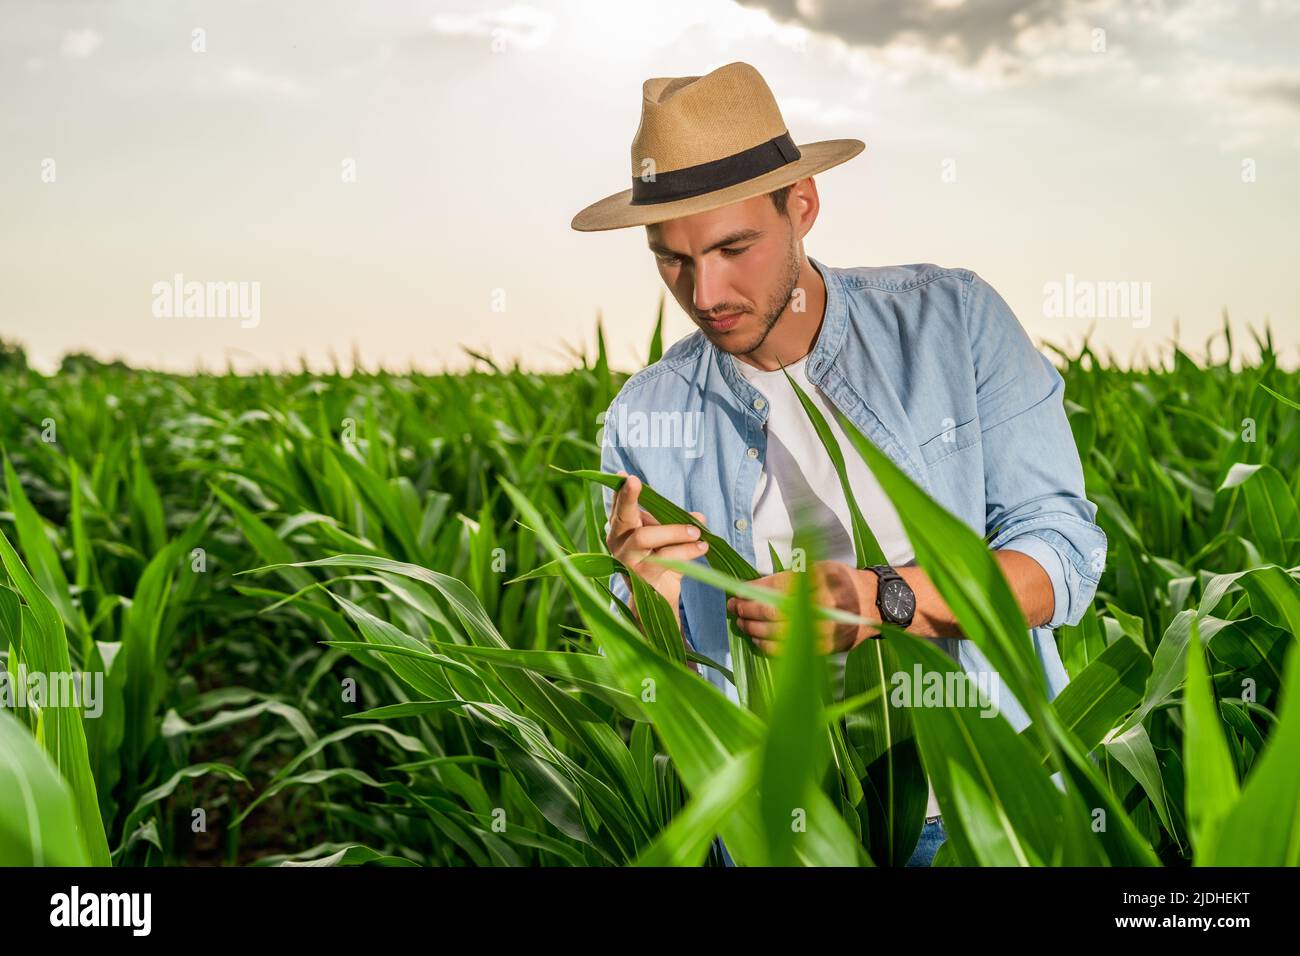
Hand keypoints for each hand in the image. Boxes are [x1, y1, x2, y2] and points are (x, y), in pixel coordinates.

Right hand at [606, 471, 708, 619]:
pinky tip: (701, 547)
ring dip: (675, 531)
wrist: (657, 603)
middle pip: (623, 517)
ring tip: (698, 532)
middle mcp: (619, 544)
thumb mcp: (670, 540)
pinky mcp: (642, 576)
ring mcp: (628, 561)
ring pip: (646, 536)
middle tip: (634, 481)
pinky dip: (687, 551)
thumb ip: (680, 525)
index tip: (624, 475)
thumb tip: (699, 518)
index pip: (621, 507)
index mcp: (622, 531)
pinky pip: (665, 557)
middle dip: (629, 498)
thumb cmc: (661, 564)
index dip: (622, 492)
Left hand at [726, 561, 878, 654]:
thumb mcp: (819, 568)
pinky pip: (788, 650)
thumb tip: (752, 586)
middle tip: (735, 607)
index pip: (775, 585)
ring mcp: (822, 629)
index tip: (737, 591)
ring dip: (752, 628)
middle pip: (772, 609)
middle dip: (747, 609)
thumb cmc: (841, 582)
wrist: (873, 605)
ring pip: (776, 632)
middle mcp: (821, 605)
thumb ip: (789, 577)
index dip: (752, 590)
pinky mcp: (822, 647)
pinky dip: (766, 645)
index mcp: (820, 580)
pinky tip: (757, 638)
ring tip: (741, 622)